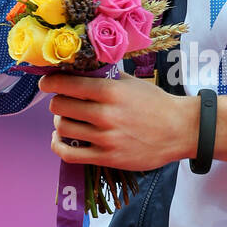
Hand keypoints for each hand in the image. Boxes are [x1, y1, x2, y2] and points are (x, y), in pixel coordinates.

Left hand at [41, 71, 199, 169]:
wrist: (180, 130)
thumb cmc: (156, 104)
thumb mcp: (132, 82)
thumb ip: (105, 76)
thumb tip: (80, 69)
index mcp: (110, 91)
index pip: (66, 84)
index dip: (50, 82)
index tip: (46, 83)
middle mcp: (105, 114)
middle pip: (59, 106)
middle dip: (57, 102)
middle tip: (64, 102)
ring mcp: (105, 138)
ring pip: (63, 128)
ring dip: (60, 122)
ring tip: (67, 120)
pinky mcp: (108, 157)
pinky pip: (69, 154)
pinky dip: (58, 145)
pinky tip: (60, 140)